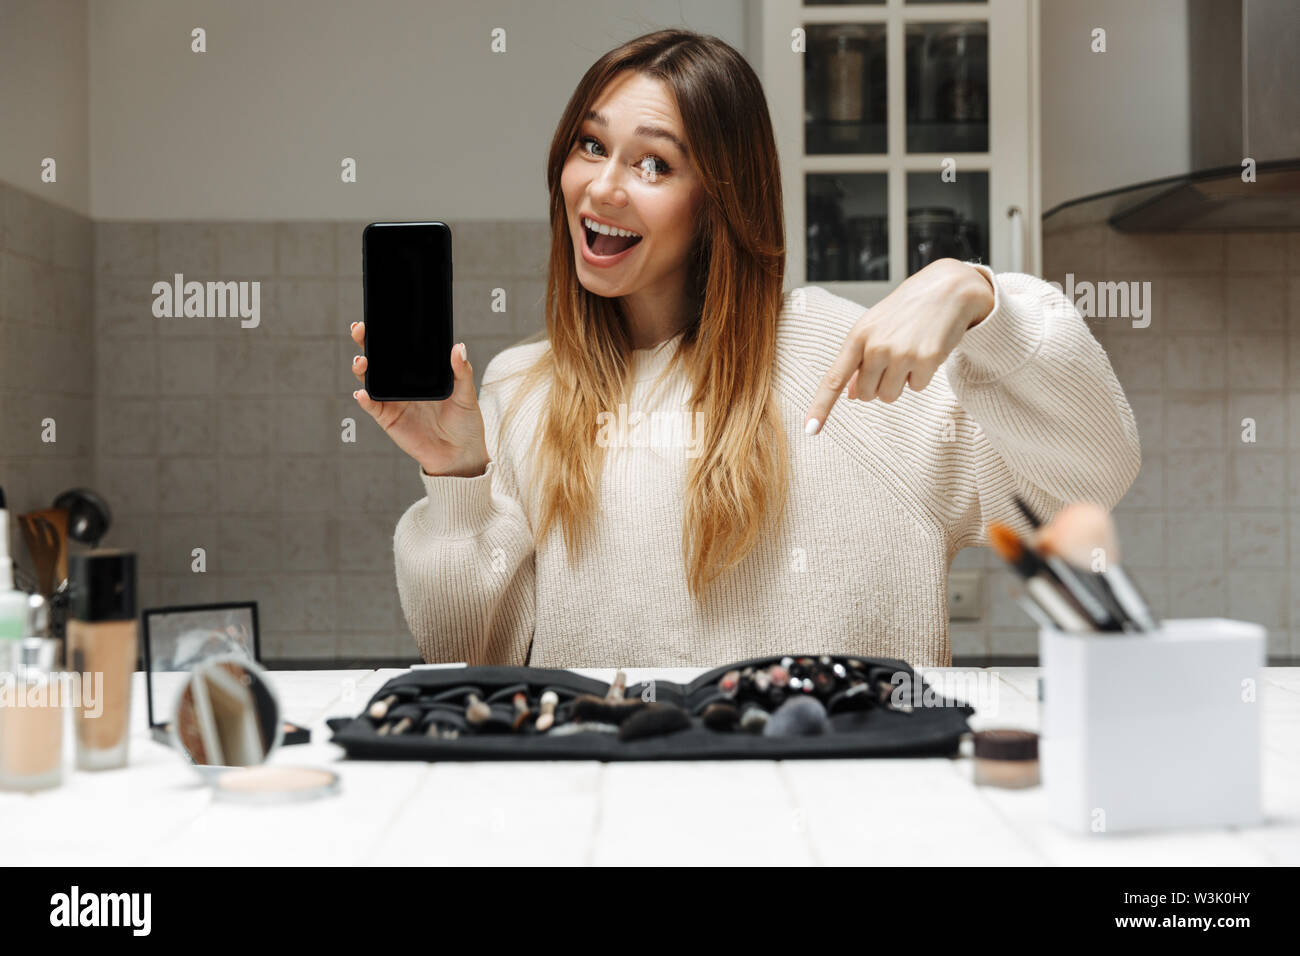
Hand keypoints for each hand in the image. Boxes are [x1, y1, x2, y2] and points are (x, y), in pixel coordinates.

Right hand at [349, 322, 489, 476]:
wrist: (460, 455)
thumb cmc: (465, 423)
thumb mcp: (466, 394)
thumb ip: (461, 372)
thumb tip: (459, 347)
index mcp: (420, 374)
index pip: (400, 350)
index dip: (387, 334)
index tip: (378, 318)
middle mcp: (402, 385)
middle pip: (379, 360)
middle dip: (366, 343)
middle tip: (360, 330)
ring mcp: (393, 400)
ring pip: (370, 380)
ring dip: (362, 369)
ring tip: (362, 361)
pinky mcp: (388, 419)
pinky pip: (372, 406)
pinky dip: (365, 399)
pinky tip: (362, 392)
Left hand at [804, 258, 994, 434]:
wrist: (947, 288)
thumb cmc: (905, 311)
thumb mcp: (875, 329)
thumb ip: (860, 361)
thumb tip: (852, 396)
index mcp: (857, 337)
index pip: (834, 379)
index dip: (821, 407)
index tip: (810, 430)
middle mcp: (875, 346)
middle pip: (867, 395)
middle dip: (879, 384)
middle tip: (894, 358)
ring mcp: (901, 353)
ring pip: (890, 396)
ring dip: (900, 383)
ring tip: (910, 353)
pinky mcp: (926, 359)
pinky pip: (917, 388)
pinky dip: (922, 375)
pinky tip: (927, 351)